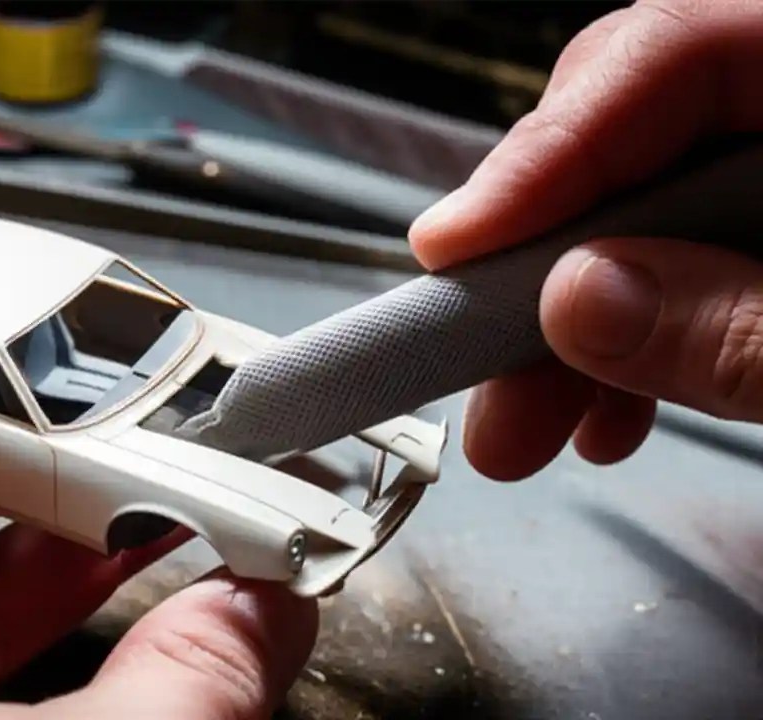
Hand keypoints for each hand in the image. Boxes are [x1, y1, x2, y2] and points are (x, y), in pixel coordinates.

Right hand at [407, 0, 762, 480]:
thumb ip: (746, 329)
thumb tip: (581, 302)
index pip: (666, 56)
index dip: (545, 154)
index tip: (451, 250)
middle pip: (630, 141)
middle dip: (539, 271)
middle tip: (480, 381)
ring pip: (645, 211)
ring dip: (570, 327)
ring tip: (529, 429)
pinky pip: (688, 257)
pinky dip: (637, 336)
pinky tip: (608, 409)